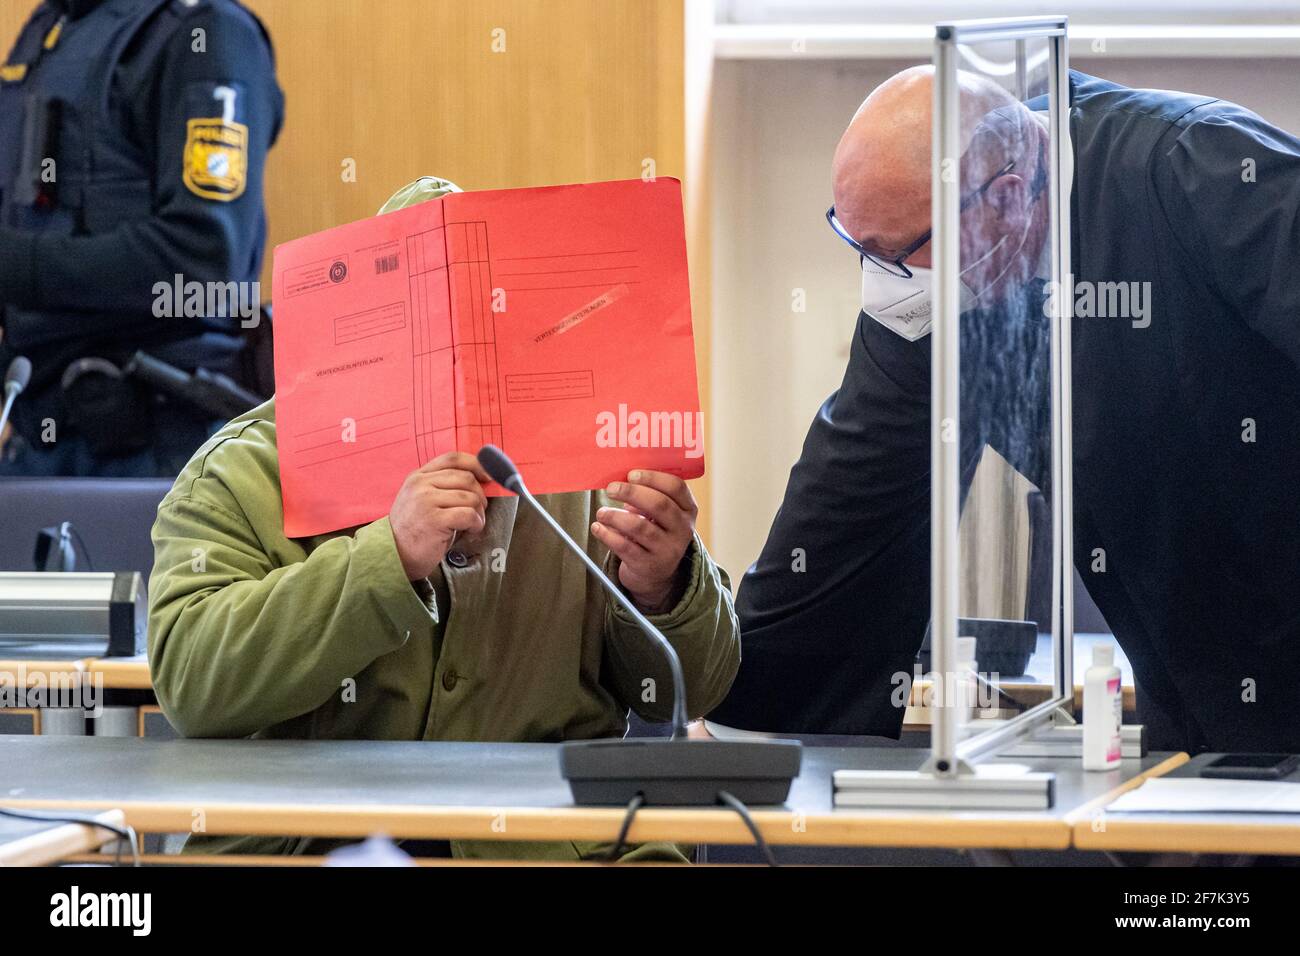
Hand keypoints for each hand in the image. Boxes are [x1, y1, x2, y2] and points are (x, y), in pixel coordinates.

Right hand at [389, 452, 489, 580]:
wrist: (394, 555)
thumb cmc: (415, 529)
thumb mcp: (423, 499)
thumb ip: (444, 486)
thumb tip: (482, 479)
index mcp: (418, 476)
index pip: (453, 458)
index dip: (476, 464)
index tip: (488, 475)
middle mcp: (421, 484)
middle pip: (466, 478)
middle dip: (480, 495)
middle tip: (478, 511)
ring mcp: (426, 501)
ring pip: (470, 497)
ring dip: (479, 513)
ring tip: (472, 524)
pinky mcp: (434, 519)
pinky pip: (468, 514)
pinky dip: (476, 524)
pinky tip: (470, 531)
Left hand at [593, 470, 696, 612]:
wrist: (656, 571)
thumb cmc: (655, 531)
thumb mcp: (661, 514)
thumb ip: (648, 495)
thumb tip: (620, 481)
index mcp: (688, 509)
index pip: (676, 487)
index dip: (653, 478)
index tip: (631, 474)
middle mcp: (682, 529)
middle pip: (659, 504)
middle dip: (632, 493)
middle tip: (612, 488)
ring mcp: (667, 549)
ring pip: (640, 527)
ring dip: (615, 516)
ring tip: (602, 512)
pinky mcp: (649, 565)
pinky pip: (626, 547)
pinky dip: (608, 535)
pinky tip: (598, 528)